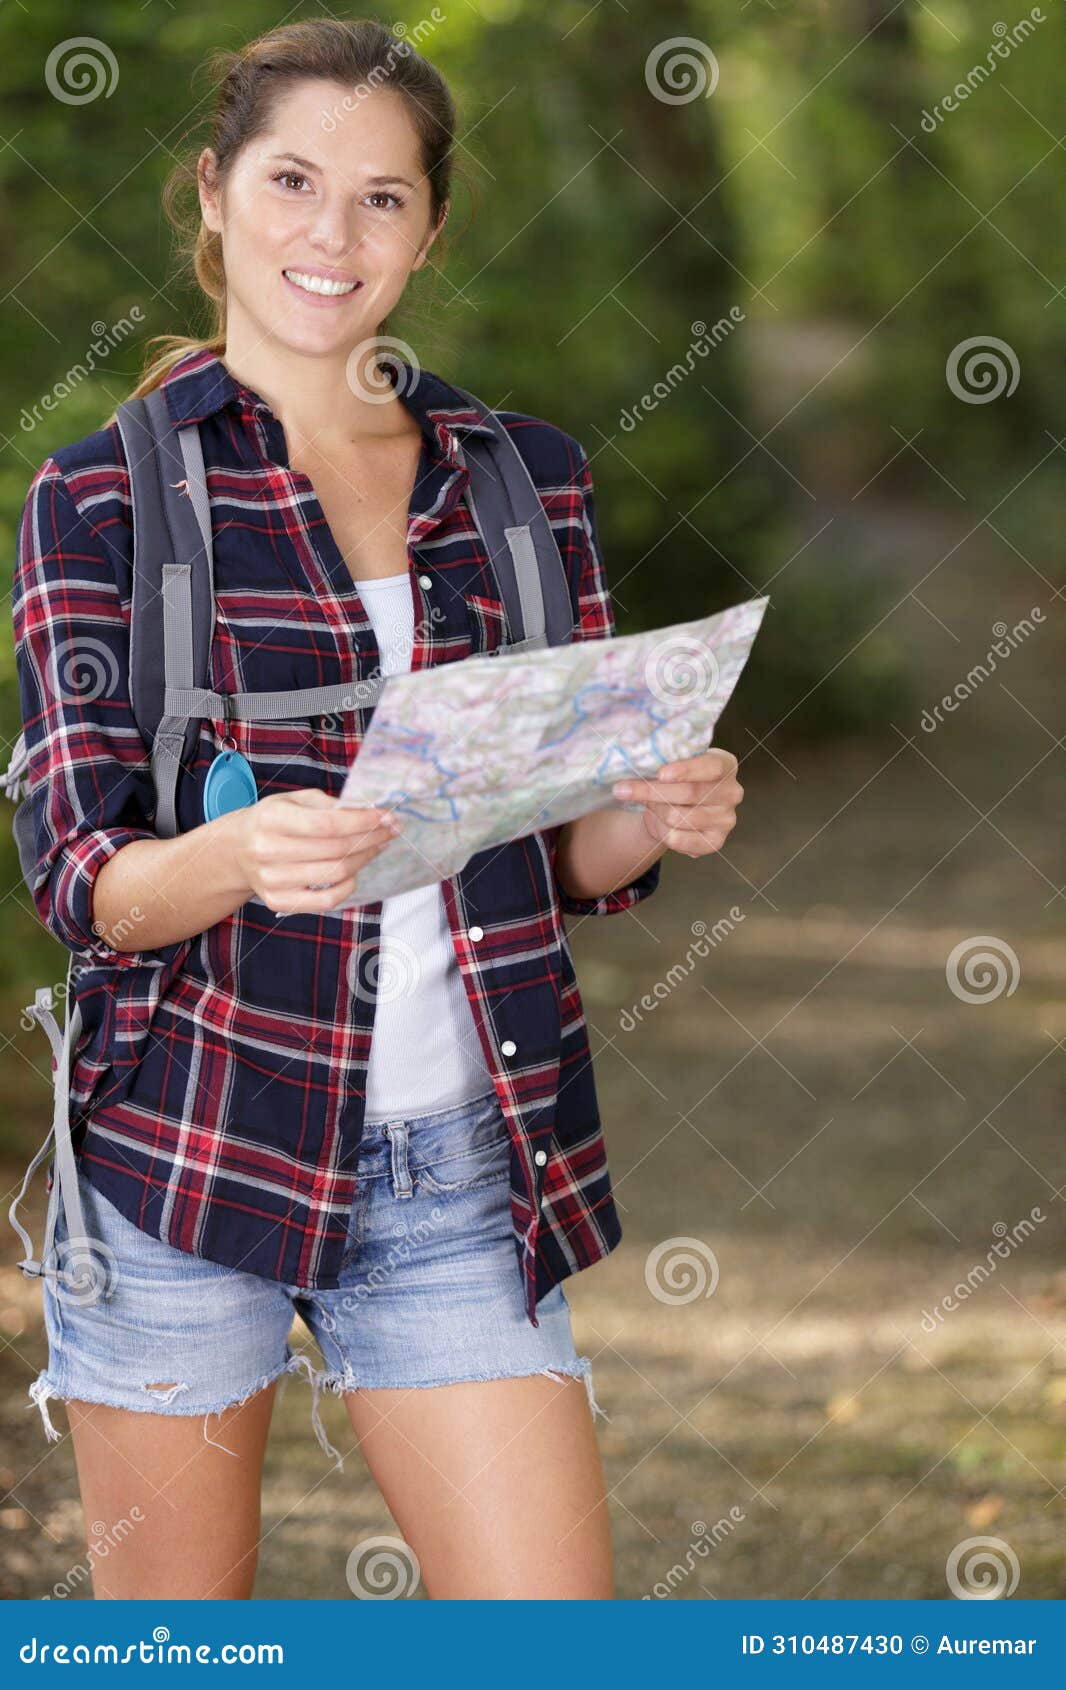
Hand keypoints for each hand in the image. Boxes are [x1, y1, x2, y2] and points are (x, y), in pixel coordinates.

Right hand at [231, 788, 401, 913]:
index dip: (364, 822)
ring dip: (364, 859)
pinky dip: (348, 887)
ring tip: (377, 846)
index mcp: (272, 819)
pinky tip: (355, 871)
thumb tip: (369, 812)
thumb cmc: (272, 821)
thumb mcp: (294, 800)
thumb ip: (329, 805)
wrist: (237, 851)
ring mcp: (272, 880)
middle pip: (335, 850)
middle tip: (390, 831)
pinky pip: (326, 901)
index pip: (328, 824)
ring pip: (335, 874)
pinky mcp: (278, 902)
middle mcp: (268, 851)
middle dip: (371, 839)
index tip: (388, 817)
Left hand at [612, 747, 742, 859]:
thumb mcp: (673, 765)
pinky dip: (659, 830)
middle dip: (651, 791)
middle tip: (622, 789)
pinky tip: (657, 821)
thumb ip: (664, 762)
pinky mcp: (715, 842)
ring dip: (654, 810)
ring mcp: (726, 819)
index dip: (686, 770)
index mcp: (726, 765)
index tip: (660, 773)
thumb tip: (635, 764)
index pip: (711, 767)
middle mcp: (732, 792)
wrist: (677, 806)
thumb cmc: (675, 779)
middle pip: (689, 793)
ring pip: (678, 816)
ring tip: (646, 805)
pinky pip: (678, 839)